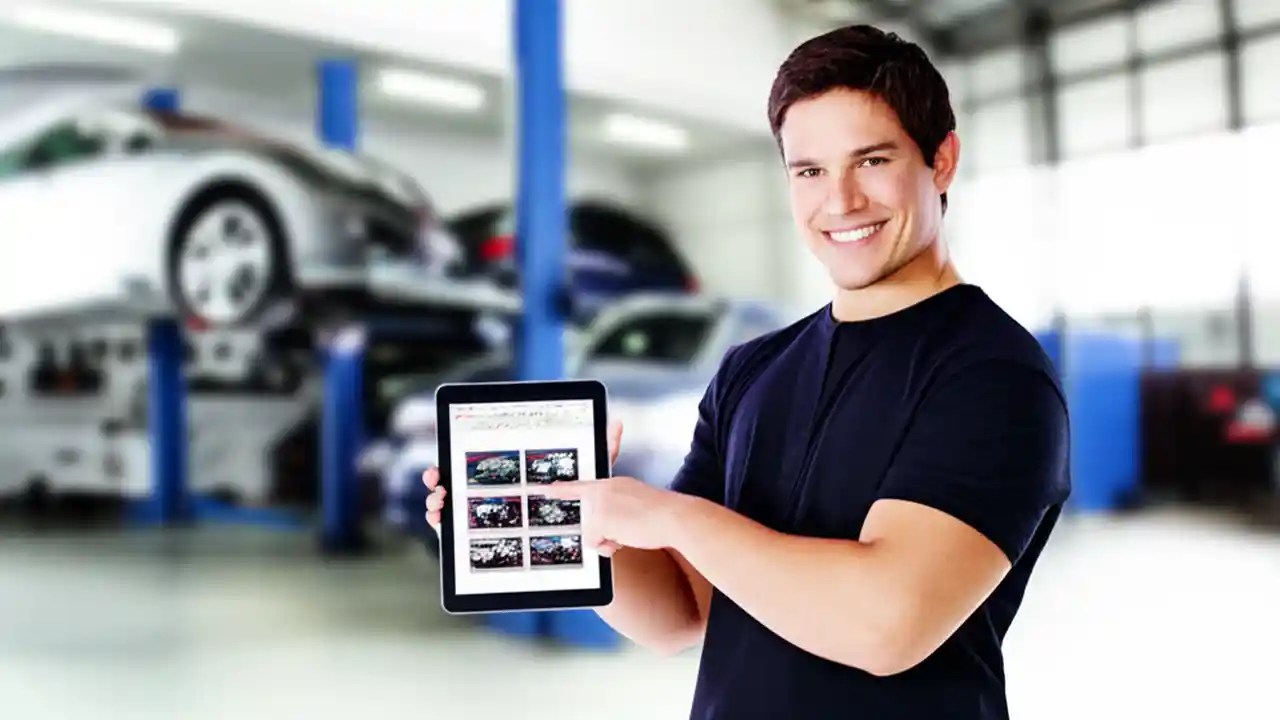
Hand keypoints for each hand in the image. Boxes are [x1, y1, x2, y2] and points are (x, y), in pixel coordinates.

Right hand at [423, 420, 624, 532]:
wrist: (578, 544)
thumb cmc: (579, 505)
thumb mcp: (591, 479)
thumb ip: (602, 452)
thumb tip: (616, 423)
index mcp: (506, 476)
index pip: (473, 463)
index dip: (453, 460)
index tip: (443, 462)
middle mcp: (487, 494)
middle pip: (454, 481)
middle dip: (436, 478)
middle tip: (437, 479)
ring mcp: (480, 517)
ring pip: (448, 506)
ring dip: (435, 502)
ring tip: (439, 502)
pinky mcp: (478, 540)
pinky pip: (453, 533)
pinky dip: (441, 525)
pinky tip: (442, 520)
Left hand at [539, 475, 684, 556]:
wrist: (674, 516)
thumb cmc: (662, 514)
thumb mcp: (637, 504)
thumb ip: (619, 510)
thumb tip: (608, 532)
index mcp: (614, 484)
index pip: (582, 485)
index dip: (561, 489)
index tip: (543, 489)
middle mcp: (604, 489)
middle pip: (588, 518)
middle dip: (603, 532)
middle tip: (625, 531)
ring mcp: (600, 502)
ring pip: (592, 531)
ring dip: (609, 539)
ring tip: (630, 532)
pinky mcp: (600, 517)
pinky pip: (595, 541)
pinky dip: (609, 546)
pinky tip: (625, 537)